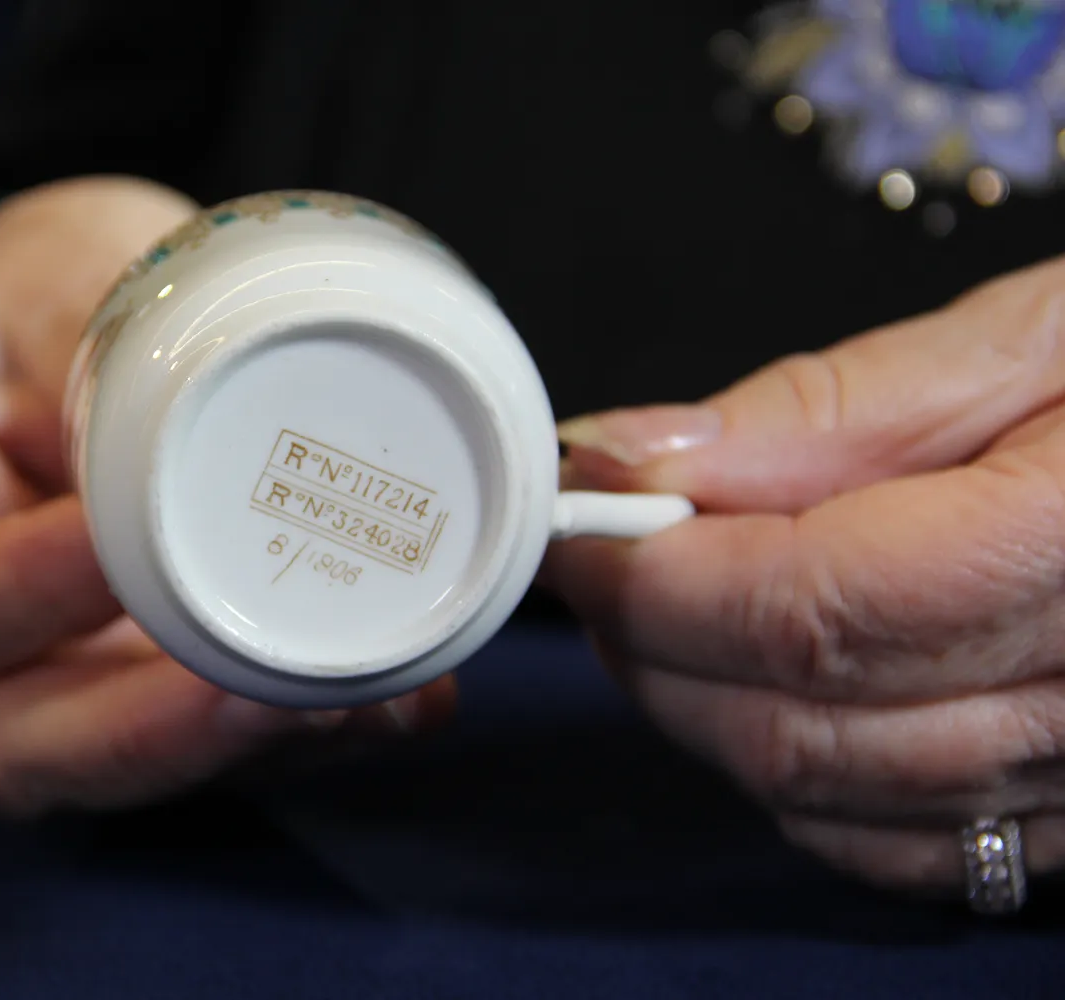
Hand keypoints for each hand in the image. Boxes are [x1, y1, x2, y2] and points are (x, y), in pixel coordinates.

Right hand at [0, 177, 452, 816]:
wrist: (82, 325)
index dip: (13, 594)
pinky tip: (399, 700)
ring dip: (234, 749)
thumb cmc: (48, 290)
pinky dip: (310, 733)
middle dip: (144, 727)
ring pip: (107, 770)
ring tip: (358, 700)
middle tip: (271, 685)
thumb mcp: (58, 269)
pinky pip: (210, 746)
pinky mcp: (145, 695)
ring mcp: (47, 679)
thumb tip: (213, 432)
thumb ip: (105, 342)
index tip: (124, 543)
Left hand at [546, 256, 1064, 896]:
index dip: (659, 577)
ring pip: (835, 800)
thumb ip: (834, 408)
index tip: (580, 522)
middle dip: (655, 645)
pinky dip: (795, 778)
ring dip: (703, 709)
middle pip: (806, 726)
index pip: (816, 611)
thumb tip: (641, 454)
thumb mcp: (1039, 337)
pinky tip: (761, 692)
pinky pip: (905, 849)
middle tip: (600, 558)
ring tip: (664, 609)